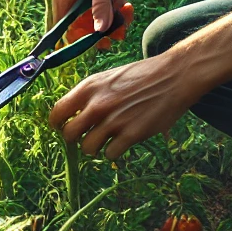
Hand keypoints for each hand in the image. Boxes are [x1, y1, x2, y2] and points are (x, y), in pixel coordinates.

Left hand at [48, 51, 208, 159]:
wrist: (173, 76)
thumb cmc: (141, 75)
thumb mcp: (107, 77)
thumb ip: (89, 94)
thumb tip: (72, 114)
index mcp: (88, 87)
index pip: (57, 112)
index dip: (57, 124)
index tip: (62, 127)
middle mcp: (97, 104)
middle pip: (69, 134)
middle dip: (74, 139)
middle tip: (85, 137)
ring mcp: (114, 120)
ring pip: (87, 148)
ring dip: (94, 148)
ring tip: (105, 140)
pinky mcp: (132, 134)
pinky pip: (110, 154)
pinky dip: (114, 152)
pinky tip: (121, 142)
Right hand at [65, 0, 134, 48]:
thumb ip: (100, 5)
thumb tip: (100, 31)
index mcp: (63, 0)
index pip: (65, 32)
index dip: (82, 41)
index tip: (104, 40)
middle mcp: (69, 2)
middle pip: (83, 29)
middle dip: (105, 30)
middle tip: (122, 28)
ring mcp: (80, 0)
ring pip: (95, 22)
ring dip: (114, 19)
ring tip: (126, 8)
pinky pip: (102, 12)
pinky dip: (115, 10)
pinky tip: (125, 4)